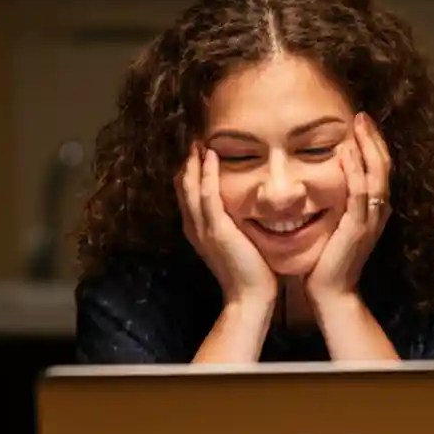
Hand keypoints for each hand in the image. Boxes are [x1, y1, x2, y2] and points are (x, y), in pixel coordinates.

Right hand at [176, 143, 277, 308]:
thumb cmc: (250, 271)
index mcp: (198, 230)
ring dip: (194, 162)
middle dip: (187, 162)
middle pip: (183, 187)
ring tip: (198, 140)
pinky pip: (208, 195)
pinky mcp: (217, 229)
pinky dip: (208, 174)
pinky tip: (211, 156)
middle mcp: (195, 227)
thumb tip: (241, 207)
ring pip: (190, 187)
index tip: (198, 150)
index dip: (190, 171)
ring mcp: (203, 228)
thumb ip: (232, 224)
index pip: (187, 194)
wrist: (250, 296)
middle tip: (193, 137)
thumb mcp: (236, 242)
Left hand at [304, 112, 392, 305]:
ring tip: (359, 124)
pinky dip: (355, 170)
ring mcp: (370, 220)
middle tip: (362, 115)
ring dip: (368, 147)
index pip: (378, 170)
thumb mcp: (334, 226)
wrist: (331, 293)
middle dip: (374, 138)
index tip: (361, 123)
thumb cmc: (326, 262)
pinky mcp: (357, 228)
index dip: (373, 145)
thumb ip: (335, 205)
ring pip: (377, 175)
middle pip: (384, 166)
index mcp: (373, 210)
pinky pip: (359, 193)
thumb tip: (319, 183)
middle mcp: (377, 212)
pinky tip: (346, 152)